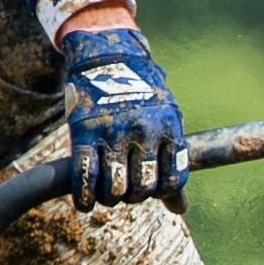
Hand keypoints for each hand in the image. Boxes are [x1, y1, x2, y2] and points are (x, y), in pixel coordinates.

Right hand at [59, 22, 186, 209]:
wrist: (107, 55)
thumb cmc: (142, 95)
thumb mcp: (165, 120)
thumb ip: (171, 163)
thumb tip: (180, 209)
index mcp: (168, 128)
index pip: (171, 181)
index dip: (160, 192)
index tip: (149, 186)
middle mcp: (143, 131)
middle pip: (142, 188)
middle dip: (134, 196)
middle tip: (125, 189)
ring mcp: (112, 132)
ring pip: (115, 188)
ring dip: (111, 198)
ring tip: (107, 192)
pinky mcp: (83, 131)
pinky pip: (85, 175)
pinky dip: (84, 197)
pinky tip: (84, 202)